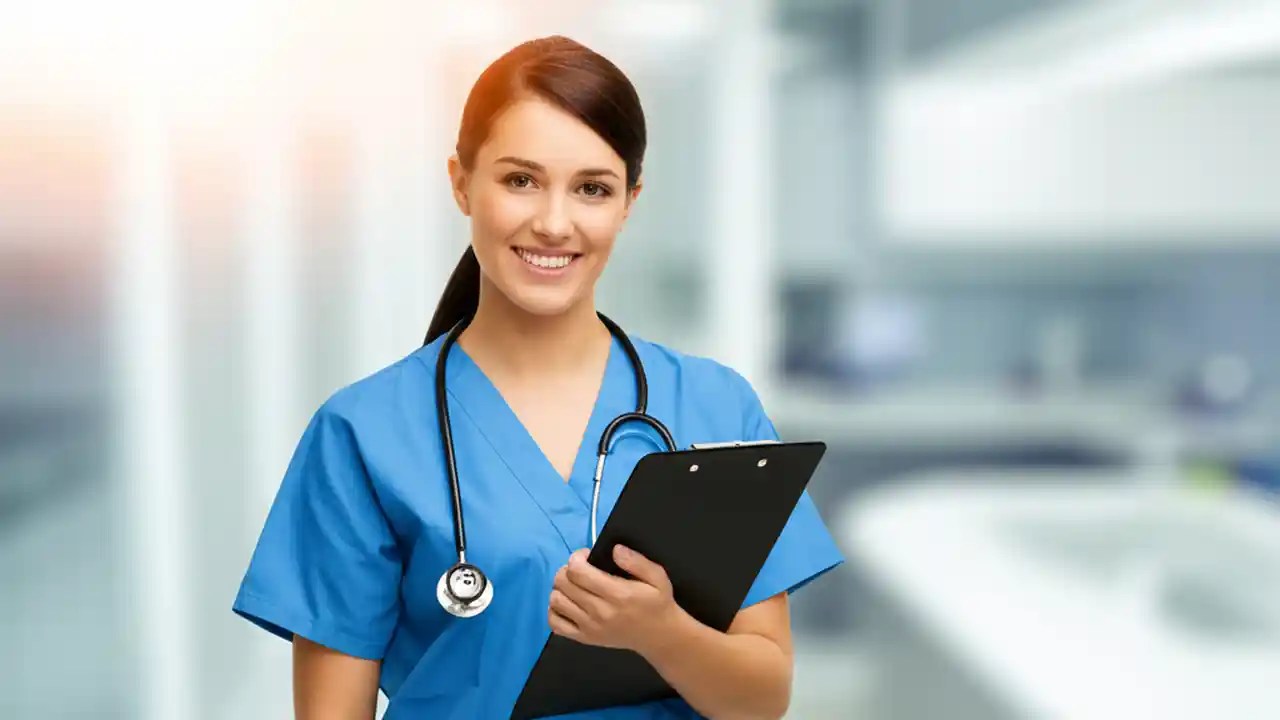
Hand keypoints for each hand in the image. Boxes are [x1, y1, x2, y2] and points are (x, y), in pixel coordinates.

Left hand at [548, 545, 681, 653]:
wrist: (659, 636)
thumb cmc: (657, 604)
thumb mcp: (657, 577)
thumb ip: (637, 561)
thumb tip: (615, 550)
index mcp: (617, 595)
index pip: (578, 572)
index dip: (577, 558)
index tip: (586, 556)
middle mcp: (599, 612)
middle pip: (563, 583)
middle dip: (567, 569)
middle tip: (581, 569)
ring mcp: (589, 627)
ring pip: (556, 601)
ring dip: (561, 588)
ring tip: (575, 585)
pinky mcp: (584, 638)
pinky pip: (555, 623)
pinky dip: (555, 610)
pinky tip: (568, 603)